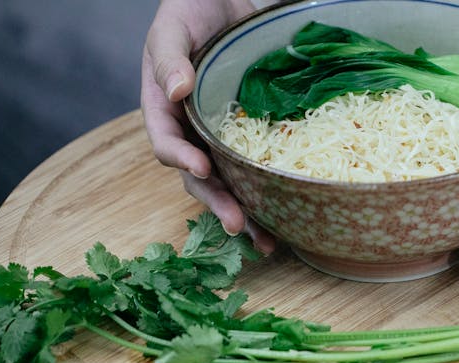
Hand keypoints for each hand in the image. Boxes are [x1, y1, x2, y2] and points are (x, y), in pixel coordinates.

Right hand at [141, 0, 274, 251]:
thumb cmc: (190, 8)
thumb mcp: (172, 27)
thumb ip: (169, 58)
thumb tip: (176, 90)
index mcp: (165, 109)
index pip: (168, 143)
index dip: (182, 159)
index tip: (202, 169)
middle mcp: (193, 130)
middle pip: (200, 178)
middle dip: (219, 204)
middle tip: (240, 226)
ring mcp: (223, 136)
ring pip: (232, 183)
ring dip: (248, 214)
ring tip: (267, 242)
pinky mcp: (253, 135)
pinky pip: (259, 168)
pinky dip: (273, 194)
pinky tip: (292, 218)